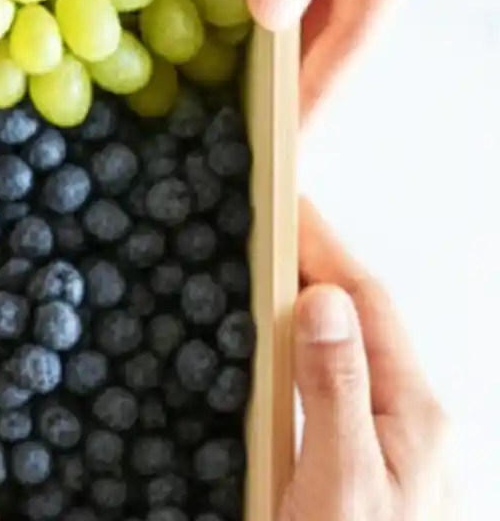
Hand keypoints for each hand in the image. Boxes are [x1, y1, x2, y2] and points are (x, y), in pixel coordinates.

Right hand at [282, 198, 451, 519]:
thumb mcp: (341, 479)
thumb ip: (333, 388)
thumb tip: (320, 298)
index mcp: (413, 409)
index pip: (364, 300)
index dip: (325, 243)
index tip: (284, 200)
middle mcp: (413, 415)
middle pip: (363, 314)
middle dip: (318, 258)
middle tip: (267, 220)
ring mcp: (395, 438)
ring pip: (353, 346)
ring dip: (313, 299)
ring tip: (268, 265)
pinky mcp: (370, 458)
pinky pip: (341, 379)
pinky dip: (308, 344)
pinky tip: (281, 345)